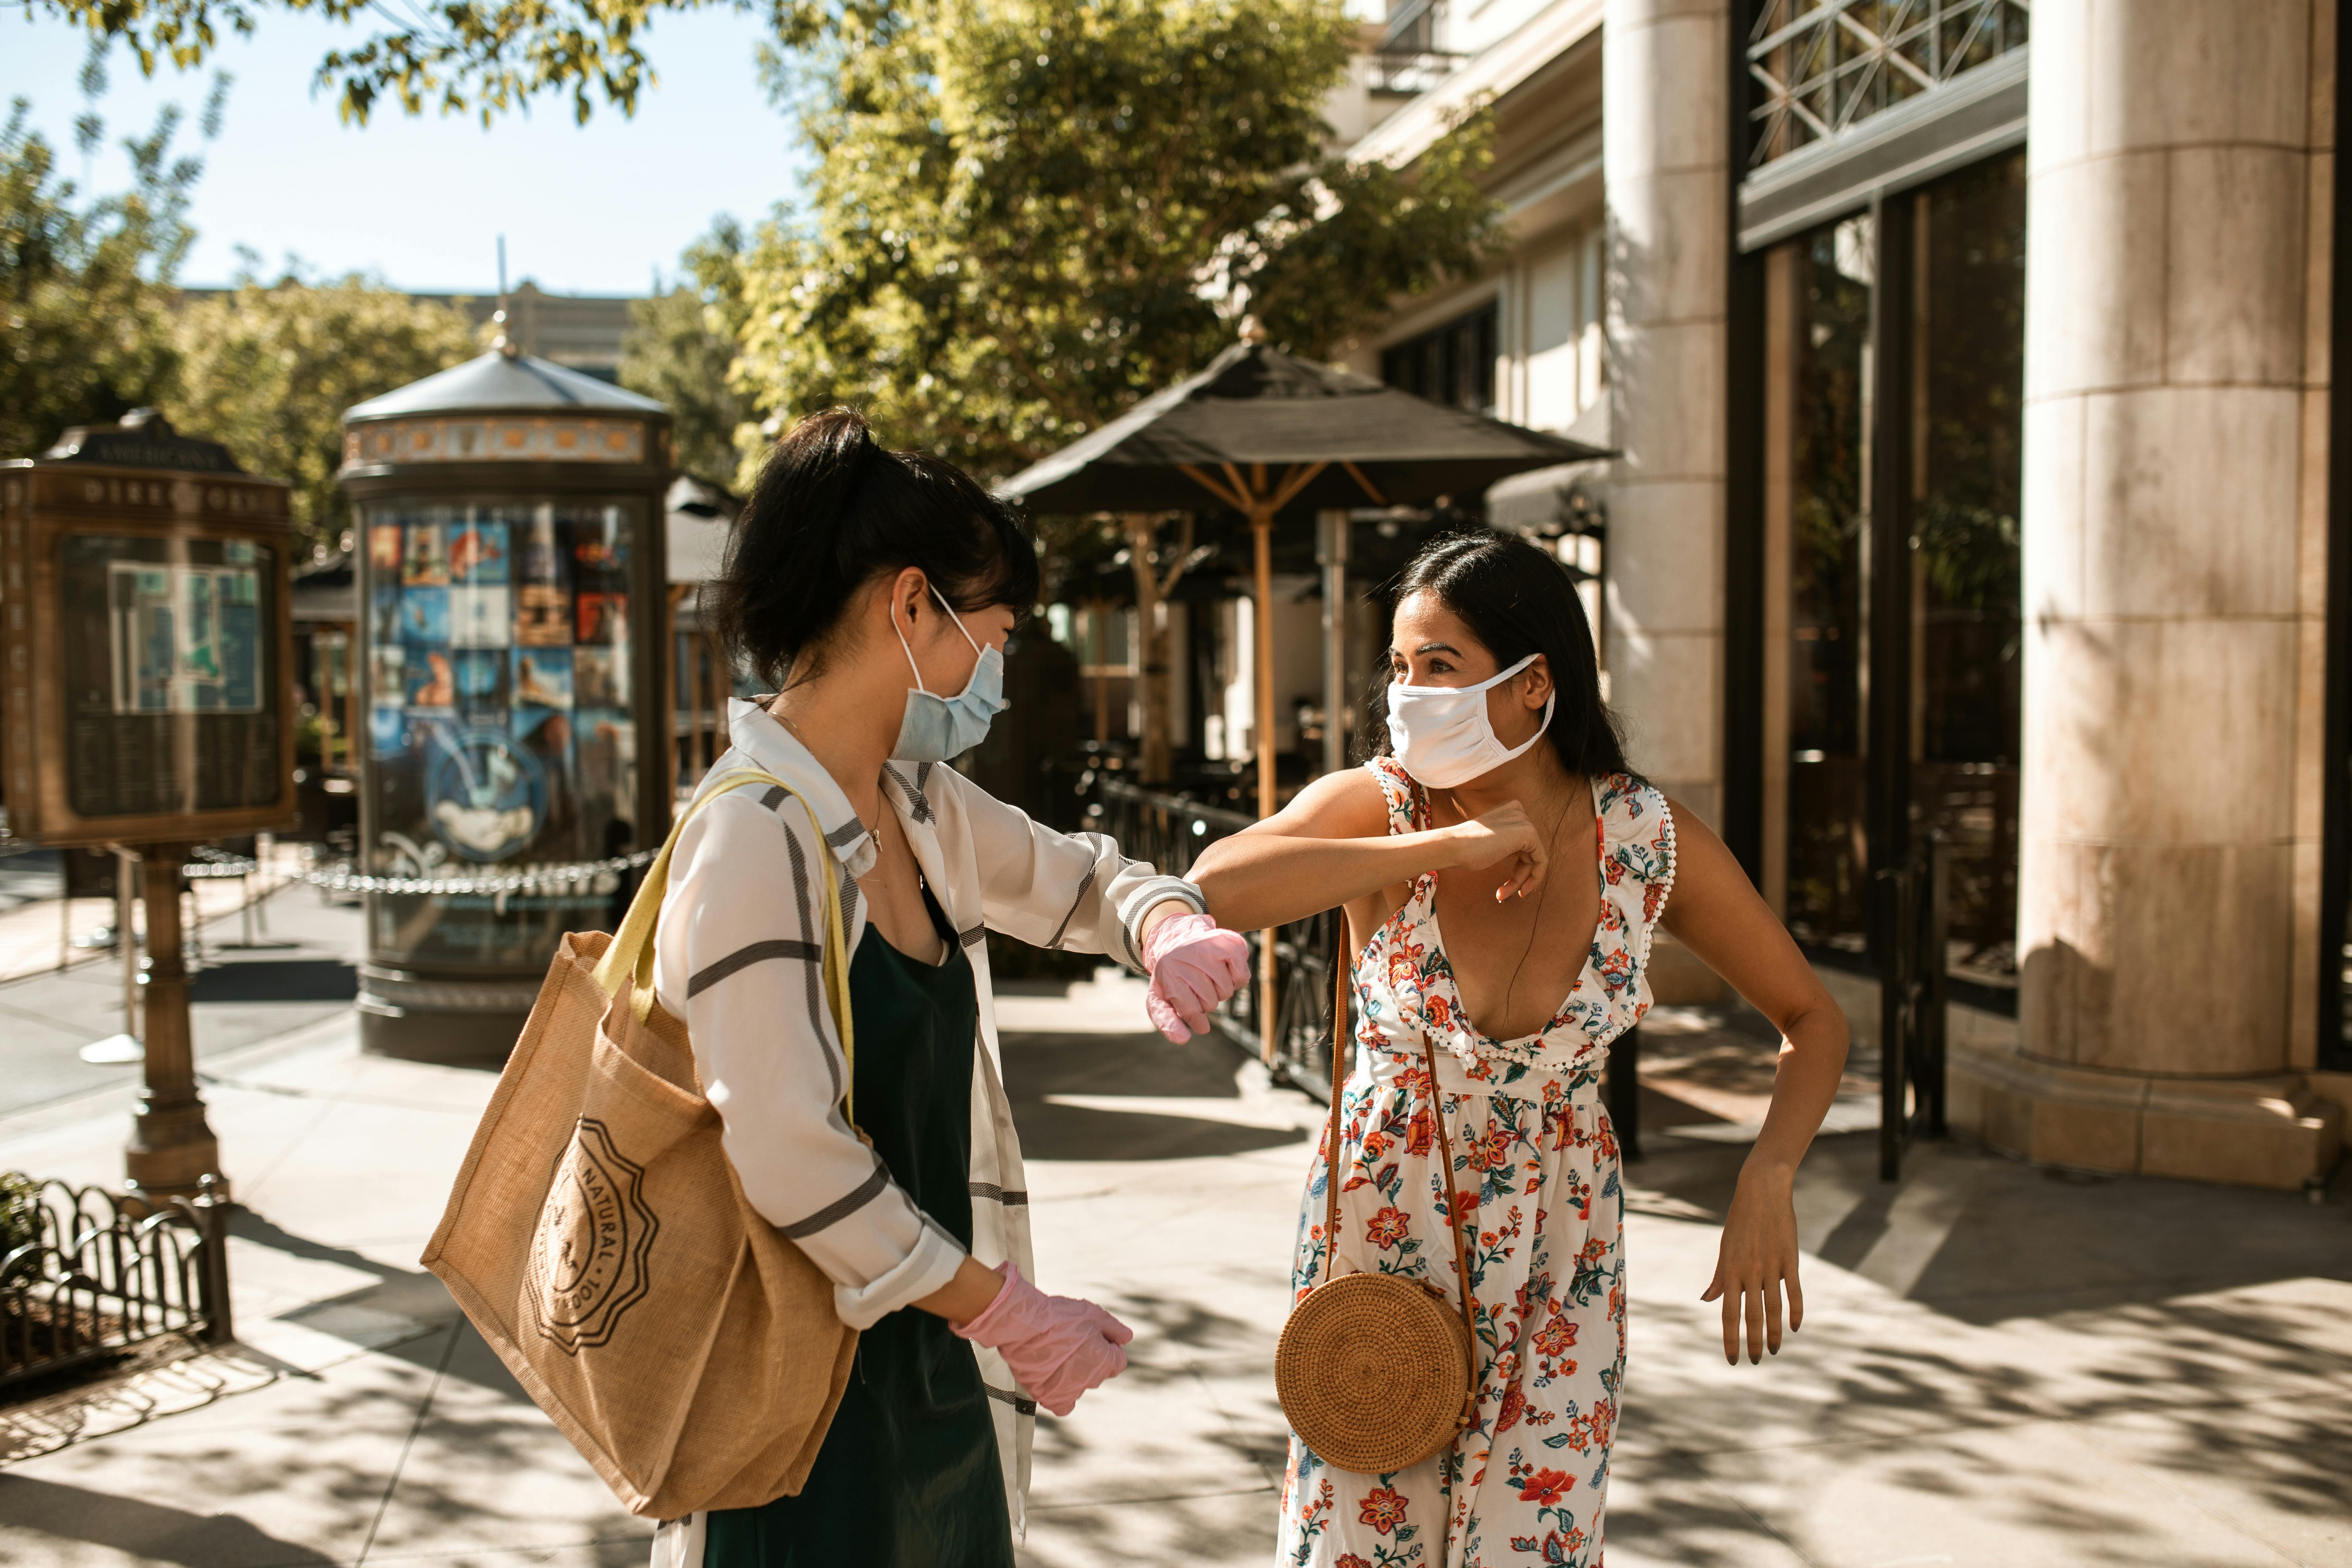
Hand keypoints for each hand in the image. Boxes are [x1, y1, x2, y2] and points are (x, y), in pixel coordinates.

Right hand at [950, 1262, 1134, 1415]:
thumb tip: (1127, 1338)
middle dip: (1091, 1359)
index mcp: (1105, 1361)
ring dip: (1073, 1373)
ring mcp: (1069, 1391)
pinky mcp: (1049, 1397)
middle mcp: (1091, 1380)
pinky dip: (1060, 1395)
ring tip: (1055, 1353)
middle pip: (1098, 1372)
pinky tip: (1053, 1379)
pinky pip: (1062, 1404)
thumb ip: (1114, 1328)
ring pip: (1079, 1384)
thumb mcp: (1093, 1314)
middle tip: (1070, 1341)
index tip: (1092, 1337)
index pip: (1118, 1361)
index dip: (1108, 1347)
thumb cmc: (1059, 1317)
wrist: (1024, 1325)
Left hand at [1139, 910, 1251, 1041]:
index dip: (1196, 1020)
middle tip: (1198, 990)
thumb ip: (1165, 1020)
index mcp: (1169, 972)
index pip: (1189, 1008)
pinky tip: (1223, 970)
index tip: (1199, 1023)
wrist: (1180, 940)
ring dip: (1219, 991)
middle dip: (1206, 1002)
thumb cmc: (1172, 976)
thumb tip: (1182, 1039)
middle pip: (1210, 1002)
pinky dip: (1235, 979)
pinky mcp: (1231, 943)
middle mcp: (1189, 956)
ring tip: (1209, 978)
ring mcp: (1211, 948)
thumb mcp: (1159, 998)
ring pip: (1226, 991)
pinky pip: (1242, 977)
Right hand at [1445, 801, 1548, 900]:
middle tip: (1503, 894)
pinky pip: (1541, 860)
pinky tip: (1520, 890)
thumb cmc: (1464, 849)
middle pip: (1528, 853)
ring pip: (1534, 859)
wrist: (1453, 847)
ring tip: (1503, 895)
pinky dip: (1534, 878)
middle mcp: (1518, 811)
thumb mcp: (1490, 842)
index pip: (1522, 845)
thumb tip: (1525, 861)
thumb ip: (1507, 843)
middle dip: (1518, 877)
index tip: (1506, 886)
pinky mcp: (1528, 832)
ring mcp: (1524, 820)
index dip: (1517, 868)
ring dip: (1520, 881)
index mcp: (1509, 810)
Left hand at [1699, 1164, 1804, 1363]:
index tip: (1732, 1359)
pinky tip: (1795, 1327)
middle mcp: (1749, 1271)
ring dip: (1775, 1333)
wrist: (1761, 1191)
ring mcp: (1771, 1266)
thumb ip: (1719, 1277)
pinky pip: (1794, 1291)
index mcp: (1730, 1270)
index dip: (1730, 1338)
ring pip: (1774, 1308)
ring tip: (1775, 1350)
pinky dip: (1796, 1311)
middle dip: (1753, 1342)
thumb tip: (1707, 1300)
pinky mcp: (1789, 1259)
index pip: (1728, 1312)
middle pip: (1752, 1316)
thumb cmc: (1740, 1222)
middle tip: (1756, 1361)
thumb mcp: (1725, 1248)